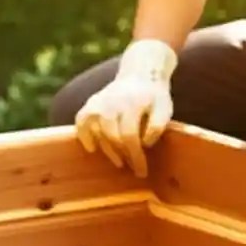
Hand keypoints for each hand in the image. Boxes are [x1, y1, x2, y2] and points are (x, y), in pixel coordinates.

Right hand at [75, 39, 176, 177]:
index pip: (130, 136)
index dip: (135, 157)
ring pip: (96, 132)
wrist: (140, 74)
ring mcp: (98, 102)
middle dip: (123, 156)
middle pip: (112, 136)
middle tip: (132, 167)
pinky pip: (81, 123)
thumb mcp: (165, 109)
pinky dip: (84, 137)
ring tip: (119, 161)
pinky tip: (93, 148)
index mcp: (132, 103)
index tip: (142, 171)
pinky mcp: (89, 104)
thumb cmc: (154, 97)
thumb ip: (157, 126)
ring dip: (107, 150)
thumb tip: (144, 144)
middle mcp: (111, 102)